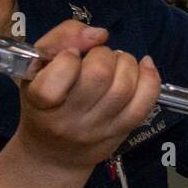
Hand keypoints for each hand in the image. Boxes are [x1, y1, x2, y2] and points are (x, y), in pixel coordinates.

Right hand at [12, 21, 161, 170]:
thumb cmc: (43, 102)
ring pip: (124, 88)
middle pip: (99, 76)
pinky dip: (150, 79)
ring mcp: (96, 129)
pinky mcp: (120, 132)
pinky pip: (143, 105)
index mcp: (39, 101)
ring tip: (116, 63)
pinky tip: (144, 66)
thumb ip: (62, 37)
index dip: (68, 57)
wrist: (53, 153)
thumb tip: (99, 34)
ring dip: (126, 63)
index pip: (58, 77)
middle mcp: (68, 120)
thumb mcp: (37, 65)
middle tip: (97, 57)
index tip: (70, 55)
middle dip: (103, 55)